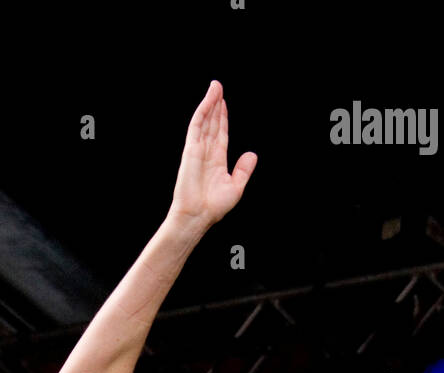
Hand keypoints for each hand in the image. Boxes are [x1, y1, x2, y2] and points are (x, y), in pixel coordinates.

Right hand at [169, 80, 256, 230]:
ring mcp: (198, 149)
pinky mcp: (191, 149)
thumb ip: (244, 170)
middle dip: (215, 104)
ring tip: (215, 86)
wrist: (197, 215)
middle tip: (218, 86)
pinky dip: (203, 112)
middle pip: (212, 123)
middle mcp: (206, 152)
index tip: (223, 103)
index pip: (220, 133)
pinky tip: (209, 100)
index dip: (222, 118)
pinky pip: (197, 126)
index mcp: (217, 160)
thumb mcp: (236, 187)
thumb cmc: (213, 207)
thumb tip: (252, 155)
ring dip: (210, 103)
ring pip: (205, 120)